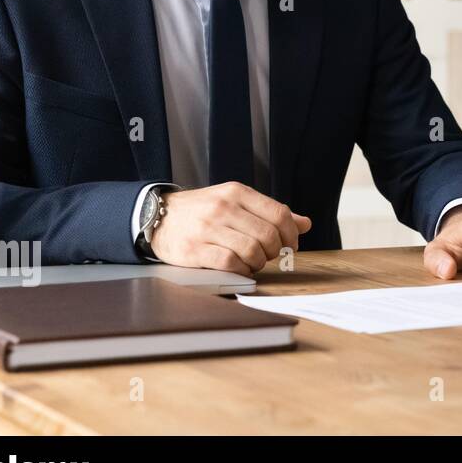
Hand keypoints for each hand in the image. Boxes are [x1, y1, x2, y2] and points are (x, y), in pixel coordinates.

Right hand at [150, 182, 311, 274]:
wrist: (157, 216)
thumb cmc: (203, 211)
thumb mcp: (236, 201)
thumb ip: (269, 212)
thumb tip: (304, 224)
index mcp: (237, 192)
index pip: (279, 213)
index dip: (291, 234)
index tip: (290, 245)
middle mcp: (223, 207)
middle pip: (268, 235)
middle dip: (275, 251)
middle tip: (268, 256)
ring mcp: (208, 228)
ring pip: (252, 251)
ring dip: (259, 262)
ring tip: (253, 262)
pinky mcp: (194, 249)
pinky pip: (231, 264)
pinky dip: (242, 270)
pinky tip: (239, 267)